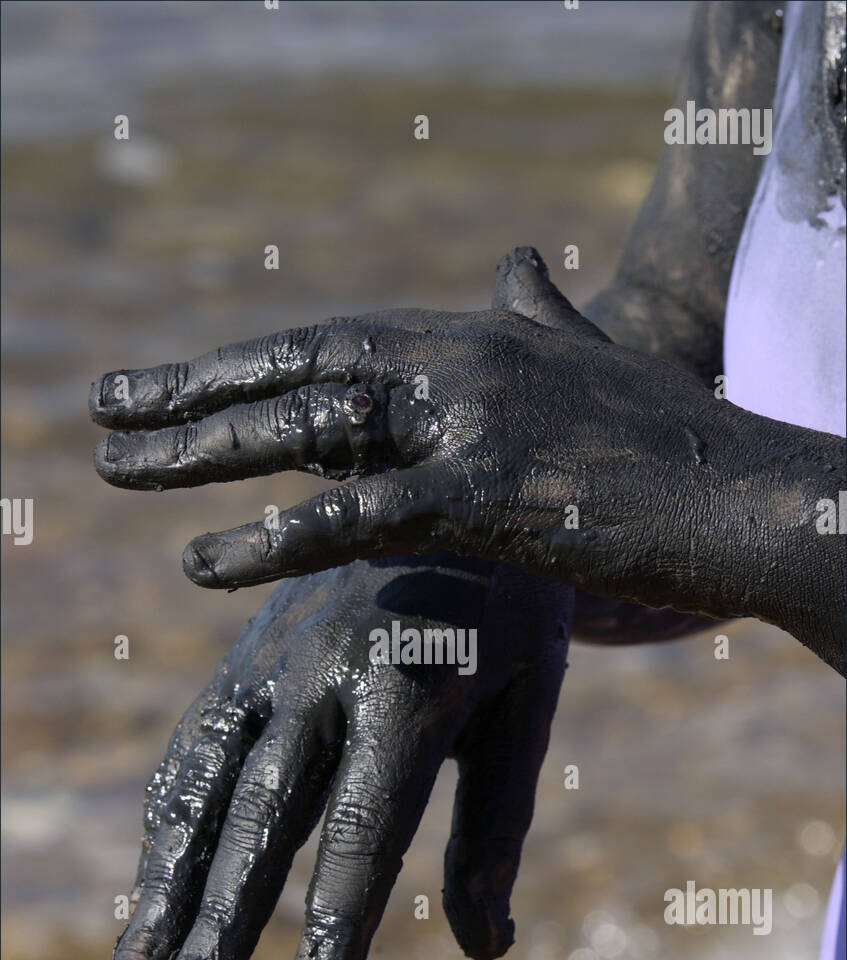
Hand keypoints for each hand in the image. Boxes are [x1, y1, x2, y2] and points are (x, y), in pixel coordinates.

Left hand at [90, 246, 842, 668]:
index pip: (330, 344)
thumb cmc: (666, 444)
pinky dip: (274, 539)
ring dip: (203, 449)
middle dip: (194, 391)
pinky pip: (358, 515)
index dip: (244, 364)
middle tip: (103, 408)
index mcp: (472, 336)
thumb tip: (518, 256)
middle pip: (299, 371)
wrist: (746, 494)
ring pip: (310, 428)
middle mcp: (460, 359)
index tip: (169, 384)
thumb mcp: (592, 359)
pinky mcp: (489, 492)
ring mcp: (471, 420)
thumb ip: (542, 310)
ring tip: (115, 465)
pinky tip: (202, 563)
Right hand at [111, 556, 569, 959]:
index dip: (334, 927)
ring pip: (210, 782)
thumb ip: (495, 827)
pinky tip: (152, 879)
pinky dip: (172, 814)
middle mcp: (329, 674)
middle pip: (268, 814)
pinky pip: (196, 743)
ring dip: (170, 876)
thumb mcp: (524, 709)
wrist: (450, 480)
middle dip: (225, 914)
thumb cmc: (510, 615)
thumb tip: (484, 950)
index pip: (366, 832)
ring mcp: (274, 660)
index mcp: (414, 688)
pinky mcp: (246, 654)